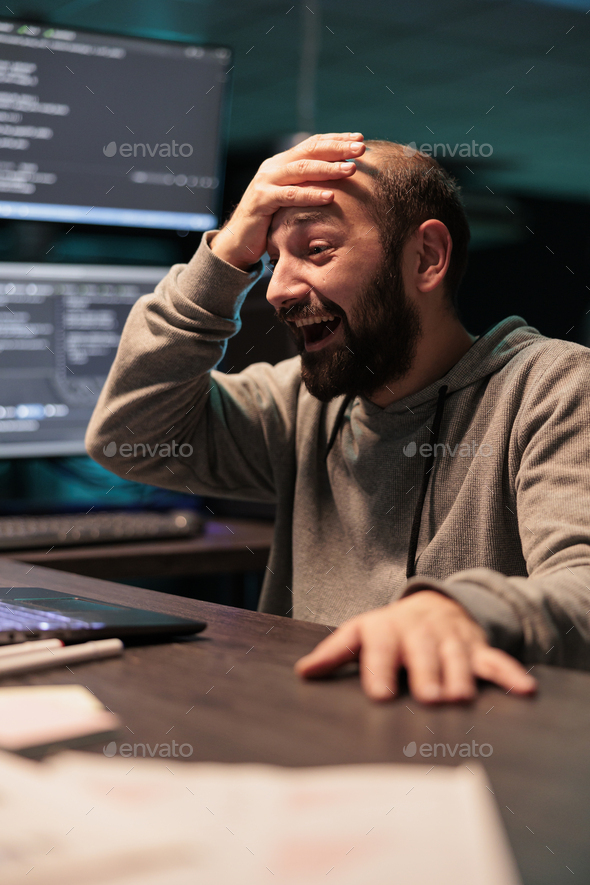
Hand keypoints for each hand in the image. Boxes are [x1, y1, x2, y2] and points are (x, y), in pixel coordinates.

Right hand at [210, 132, 365, 269]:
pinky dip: (311, 195)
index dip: (336, 140)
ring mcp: (266, 182)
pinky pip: (290, 195)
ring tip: (351, 170)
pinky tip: (330, 197)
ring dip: (329, 169)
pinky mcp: (261, 200)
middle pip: (309, 151)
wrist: (239, 241)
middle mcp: (274, 167)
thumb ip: (308, 185)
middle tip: (361, 148)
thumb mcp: (291, 198)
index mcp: (282, 162)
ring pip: (301, 169)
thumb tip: (340, 176)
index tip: (360, 139)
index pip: (312, 144)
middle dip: (337, 148)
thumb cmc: (271, 221)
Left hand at [294, 590, 537, 702]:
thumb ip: (334, 654)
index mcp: (386, 630)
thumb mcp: (360, 634)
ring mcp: (450, 640)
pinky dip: (510, 674)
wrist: (432, 604)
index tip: (379, 695)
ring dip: (460, 676)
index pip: (378, 648)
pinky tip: (524, 690)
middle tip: (427, 698)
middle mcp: (419, 633)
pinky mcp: (476, 648)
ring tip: (459, 698)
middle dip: (425, 675)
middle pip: (422, 654)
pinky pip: (495, 660)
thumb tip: (302, 672)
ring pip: (457, 658)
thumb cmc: (389, 631)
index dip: (379, 670)